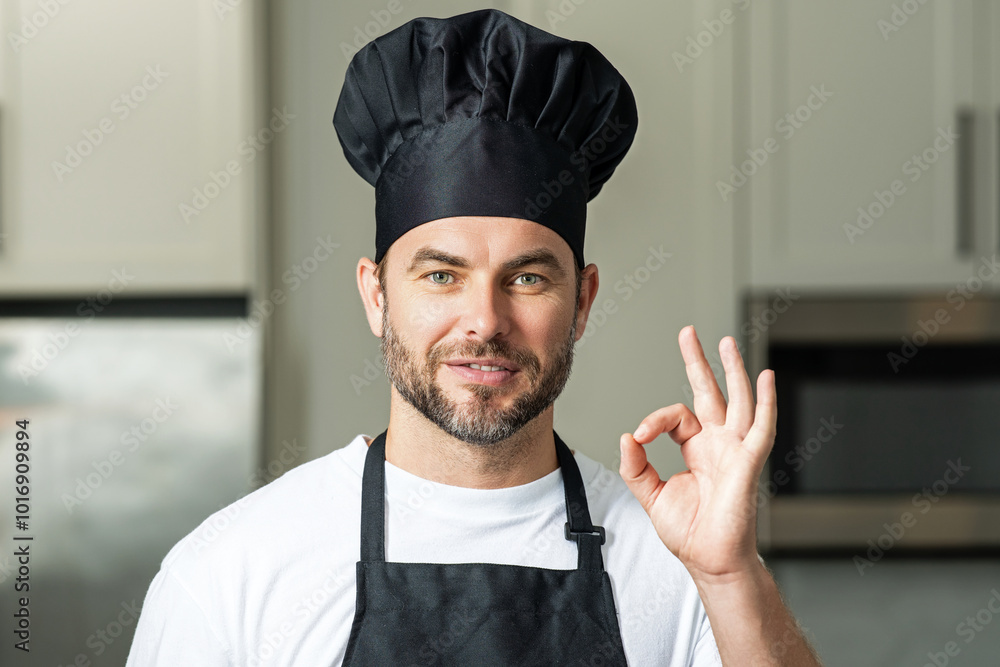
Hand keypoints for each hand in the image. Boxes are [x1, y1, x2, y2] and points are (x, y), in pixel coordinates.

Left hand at [618, 325, 775, 580]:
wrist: (710, 562)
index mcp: (697, 449)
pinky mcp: (748, 463)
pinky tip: (766, 377)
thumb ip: (636, 466)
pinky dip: (766, 402)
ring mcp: (735, 450)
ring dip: (733, 371)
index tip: (638, 438)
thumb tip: (626, 437)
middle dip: (699, 362)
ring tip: (727, 342)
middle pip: (710, 392)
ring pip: (738, 401)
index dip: (654, 421)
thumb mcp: (652, 495)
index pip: (677, 416)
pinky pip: (761, 427)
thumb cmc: (690, 533)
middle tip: (688, 333)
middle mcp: (718, 444)